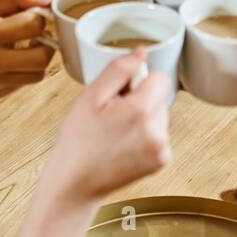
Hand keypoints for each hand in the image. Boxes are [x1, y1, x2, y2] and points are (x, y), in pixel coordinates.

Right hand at [0, 0, 54, 97]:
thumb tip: (47, 0)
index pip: (34, 25)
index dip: (41, 20)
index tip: (37, 19)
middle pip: (42, 57)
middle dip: (47, 45)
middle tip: (40, 38)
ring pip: (38, 74)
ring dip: (38, 61)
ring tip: (29, 50)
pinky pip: (24, 84)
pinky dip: (25, 73)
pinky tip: (14, 63)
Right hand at [45, 49, 172, 202]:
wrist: (75, 183)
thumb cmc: (77, 141)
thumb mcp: (90, 96)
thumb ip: (119, 69)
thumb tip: (141, 53)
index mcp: (140, 111)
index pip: (159, 77)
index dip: (137, 81)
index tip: (119, 95)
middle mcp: (157, 131)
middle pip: (160, 97)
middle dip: (139, 100)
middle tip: (112, 116)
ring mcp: (161, 149)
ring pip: (160, 116)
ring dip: (142, 118)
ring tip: (115, 132)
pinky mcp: (161, 161)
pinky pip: (159, 135)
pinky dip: (145, 136)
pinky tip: (123, 144)